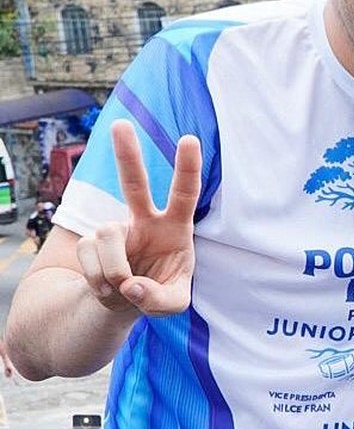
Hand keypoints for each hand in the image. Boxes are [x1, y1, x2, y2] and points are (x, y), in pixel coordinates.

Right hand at [74, 120, 201, 316]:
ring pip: (107, 238)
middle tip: (120, 125)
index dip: (187, 167)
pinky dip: (99, 281)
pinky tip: (107, 288)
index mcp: (175, 227)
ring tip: (122, 287)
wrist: (125, 301)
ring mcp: (115, 229)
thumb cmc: (159, 292)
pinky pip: (89, 258)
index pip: (184, 193)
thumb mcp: (173, 304)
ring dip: (114, 270)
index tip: (189, 139)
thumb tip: (131, 285)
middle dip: (127, 155)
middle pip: (134, 183)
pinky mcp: (91, 242)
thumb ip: (161, 300)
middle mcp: (144, 220)